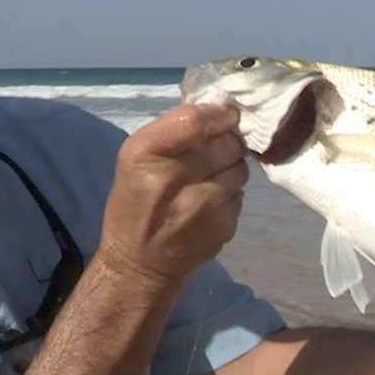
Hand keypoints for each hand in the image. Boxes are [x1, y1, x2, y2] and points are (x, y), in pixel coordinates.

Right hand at [97, 103, 248, 286]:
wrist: (139, 265)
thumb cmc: (134, 204)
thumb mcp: (136, 159)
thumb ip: (174, 131)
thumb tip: (220, 109)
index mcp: (143, 156)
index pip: (193, 120)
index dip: (217, 114)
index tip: (225, 115)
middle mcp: (172, 180)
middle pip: (226, 142)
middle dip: (226, 141)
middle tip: (215, 150)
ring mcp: (201, 206)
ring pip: (240, 167)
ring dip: (231, 166)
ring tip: (211, 177)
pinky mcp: (223, 226)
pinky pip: (241, 193)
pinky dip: (231, 192)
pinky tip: (212, 201)